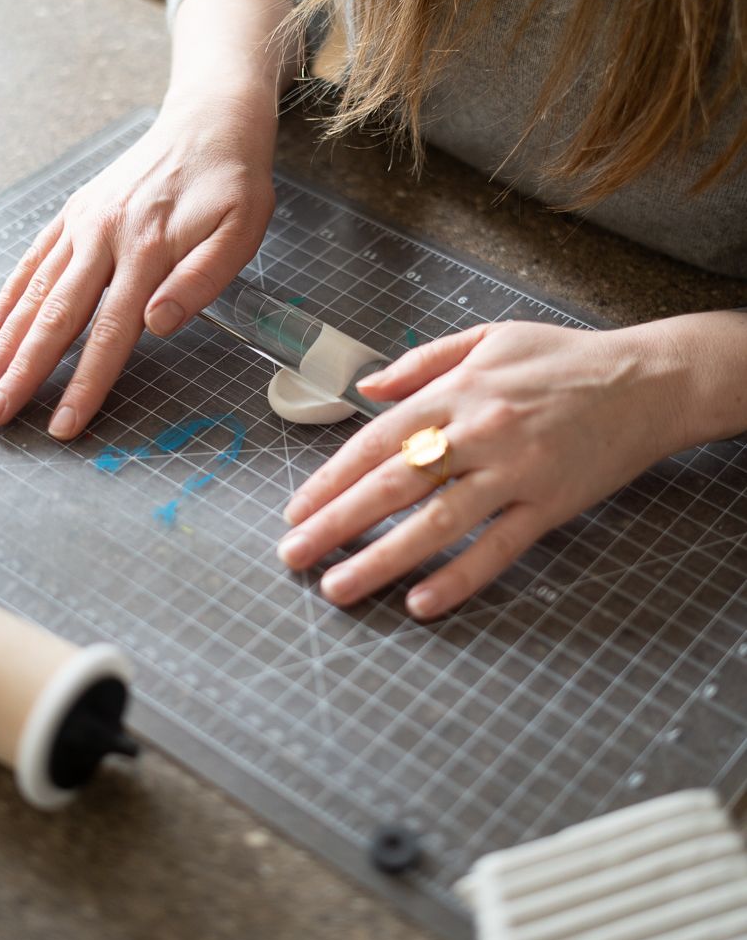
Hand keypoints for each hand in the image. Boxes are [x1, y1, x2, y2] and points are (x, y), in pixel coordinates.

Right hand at [0, 101, 274, 437]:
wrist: (211, 120)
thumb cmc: (233, 183)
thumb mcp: (241, 231)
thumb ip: (201, 280)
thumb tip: (156, 326)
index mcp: (150, 250)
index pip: (110, 333)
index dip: (86, 383)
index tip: (64, 424)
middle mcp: (106, 236)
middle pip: (58, 318)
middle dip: (24, 373)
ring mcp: (85, 222)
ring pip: (37, 292)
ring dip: (6, 341)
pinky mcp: (76, 212)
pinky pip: (34, 259)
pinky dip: (9, 295)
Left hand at [277, 319, 690, 619]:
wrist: (647, 380)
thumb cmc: (564, 358)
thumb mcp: (488, 337)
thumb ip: (423, 363)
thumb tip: (367, 386)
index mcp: (459, 390)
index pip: (377, 440)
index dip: (330, 479)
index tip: (296, 510)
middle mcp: (480, 431)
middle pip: (393, 485)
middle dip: (335, 524)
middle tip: (293, 555)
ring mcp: (515, 472)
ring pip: (436, 524)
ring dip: (380, 559)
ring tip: (337, 586)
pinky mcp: (550, 505)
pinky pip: (497, 549)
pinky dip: (458, 578)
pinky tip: (419, 602)